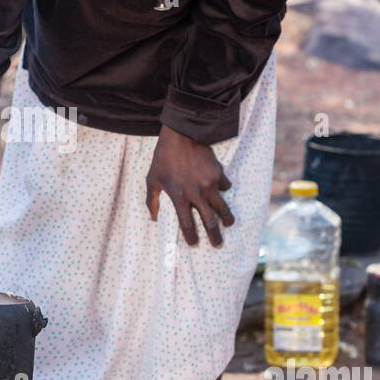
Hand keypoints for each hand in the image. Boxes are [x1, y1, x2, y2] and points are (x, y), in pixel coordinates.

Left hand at [146, 125, 234, 246]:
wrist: (181, 135)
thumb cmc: (163, 158)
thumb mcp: (152, 179)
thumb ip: (151, 200)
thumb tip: (153, 218)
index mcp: (179, 197)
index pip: (186, 224)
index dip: (191, 237)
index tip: (194, 244)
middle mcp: (196, 193)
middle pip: (209, 222)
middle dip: (215, 236)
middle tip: (218, 244)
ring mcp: (209, 184)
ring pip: (222, 207)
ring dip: (226, 218)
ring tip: (228, 224)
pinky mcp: (218, 173)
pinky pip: (225, 186)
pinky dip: (223, 190)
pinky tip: (221, 191)